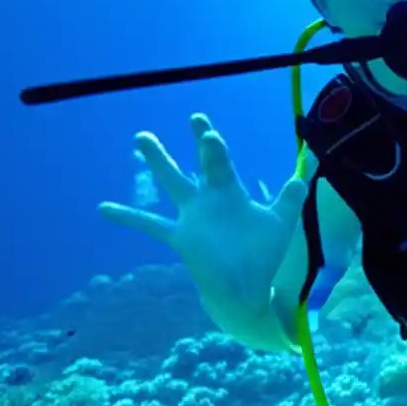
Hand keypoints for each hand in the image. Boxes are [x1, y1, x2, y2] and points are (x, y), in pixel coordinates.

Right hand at [99, 114, 306, 349]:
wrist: (247, 288)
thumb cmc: (262, 254)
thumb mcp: (280, 223)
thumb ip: (290, 200)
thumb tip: (303, 176)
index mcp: (229, 192)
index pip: (220, 161)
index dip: (212, 145)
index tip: (206, 130)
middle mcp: (209, 199)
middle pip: (202, 163)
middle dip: (199, 142)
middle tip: (196, 116)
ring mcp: (192, 216)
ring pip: (172, 182)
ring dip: (158, 160)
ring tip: (142, 136)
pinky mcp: (181, 237)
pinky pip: (149, 224)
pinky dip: (127, 217)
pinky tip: (103, 207)